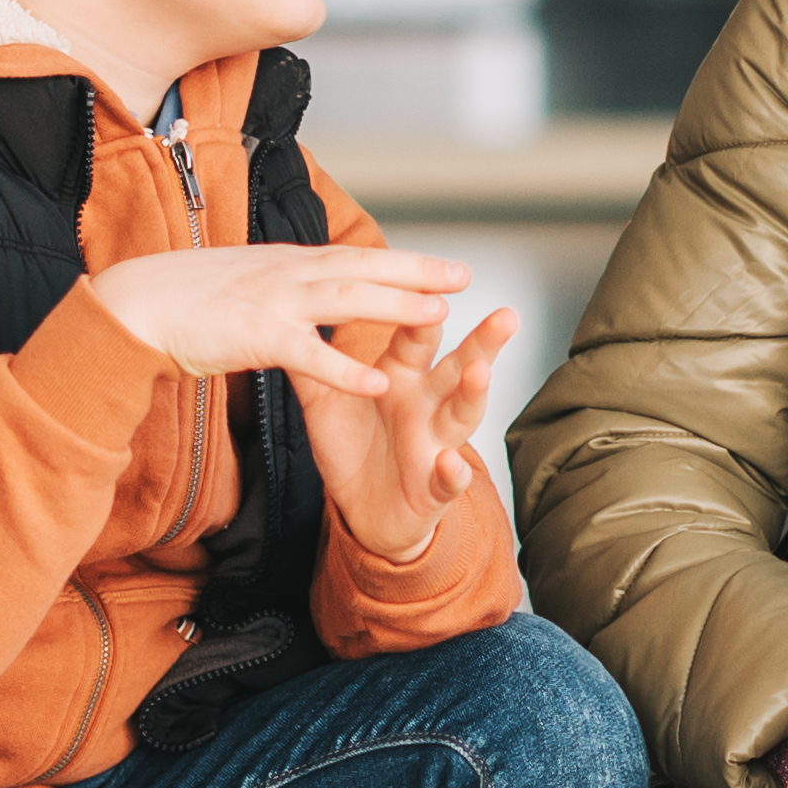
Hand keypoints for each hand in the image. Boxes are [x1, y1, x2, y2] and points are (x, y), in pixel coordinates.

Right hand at [81, 243, 470, 397]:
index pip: (355, 258)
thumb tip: (302, 288)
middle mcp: (287, 274)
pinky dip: (344, 366)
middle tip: (464, 275)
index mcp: (286, 264)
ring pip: (346, 300)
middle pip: (362, 268)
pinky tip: (377, 382)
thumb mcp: (243, 284)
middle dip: (416, 272)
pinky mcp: (254, 335)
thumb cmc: (183, 300)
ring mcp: (273, 301)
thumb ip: (279, 286)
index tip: (443, 266)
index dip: (403, 262)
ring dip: (395, 306)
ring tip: (439, 315)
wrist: (135, 305)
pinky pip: (308, 355)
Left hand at [291, 300, 517, 566]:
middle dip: (483, 342)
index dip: (425, 308)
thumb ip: (312, 360)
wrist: (361, 511)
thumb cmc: (352, 448)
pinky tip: (452, 463)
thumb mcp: (324, 400)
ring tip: (478, 374)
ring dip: (474, 395)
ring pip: (464, 415)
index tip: (436, 276)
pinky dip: (454, 473)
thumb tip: (285, 313)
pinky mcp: (436, 487)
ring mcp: (437, 443)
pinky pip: (450, 479)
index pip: (418, 335)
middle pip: (460, 365)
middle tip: (503, 316)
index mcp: (402, 377)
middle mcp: (427, 404)